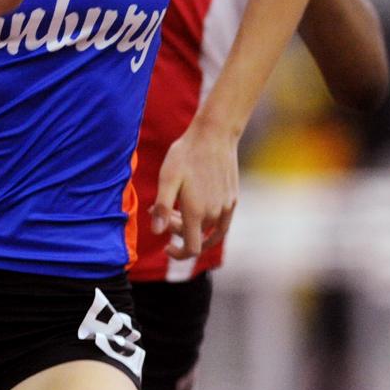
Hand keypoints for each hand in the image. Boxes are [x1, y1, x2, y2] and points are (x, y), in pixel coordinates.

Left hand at [150, 120, 239, 259]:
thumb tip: (157, 233)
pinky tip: (197, 211)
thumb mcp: (167, 179)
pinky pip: (222, 222)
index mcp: (196, 212)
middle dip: (176, 229)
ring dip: (191, 224)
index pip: (191, 249)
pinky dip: (208, 224)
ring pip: (209, 229)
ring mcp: (226, 207)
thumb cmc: (186, 155)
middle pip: (196, 237)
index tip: (166, 248)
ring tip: (176, 207)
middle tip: (159, 209)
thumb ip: (163, 208)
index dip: (178, 254)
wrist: (214, 135)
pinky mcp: (233, 199)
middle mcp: (214, 213)